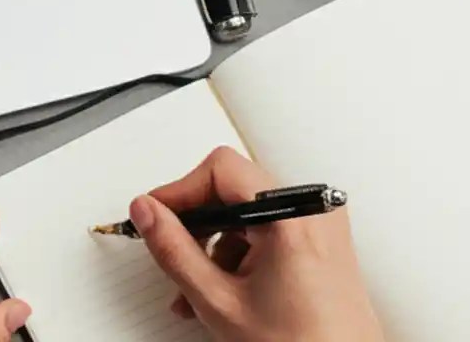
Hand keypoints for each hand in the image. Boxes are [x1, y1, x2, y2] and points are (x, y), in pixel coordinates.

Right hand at [131, 148, 384, 341]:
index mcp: (290, 215)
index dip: (179, 191)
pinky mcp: (321, 241)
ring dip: (214, 244)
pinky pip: (268, 229)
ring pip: (247, 212)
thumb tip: (147, 212)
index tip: (154, 214)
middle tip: (170, 249)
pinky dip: (240, 252)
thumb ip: (174, 250)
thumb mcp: (219, 301)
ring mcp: (320, 225)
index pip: (220, 170)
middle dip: (195, 223)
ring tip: (198, 287)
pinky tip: (225, 288)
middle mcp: (312, 210)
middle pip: (232, 188)